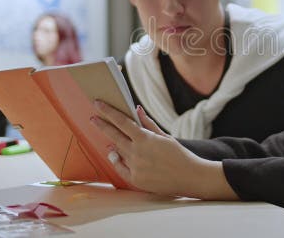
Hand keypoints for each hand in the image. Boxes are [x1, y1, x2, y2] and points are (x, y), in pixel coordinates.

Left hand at [91, 102, 237, 199]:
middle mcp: (137, 153)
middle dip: (102, 125)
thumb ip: (148, 123)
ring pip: (117, 152)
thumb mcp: (165, 136)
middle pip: (114, 136)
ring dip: (112, 144)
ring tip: (109, 139)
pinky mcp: (135, 180)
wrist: (190, 177)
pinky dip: (116, 159)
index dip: (108, 112)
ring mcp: (135, 167)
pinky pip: (120, 167)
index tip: (98, 104)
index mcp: (145, 139)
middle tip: (93, 118)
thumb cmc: (179, 154)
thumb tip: (137, 109)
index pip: (121, 122)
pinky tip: (114, 153)